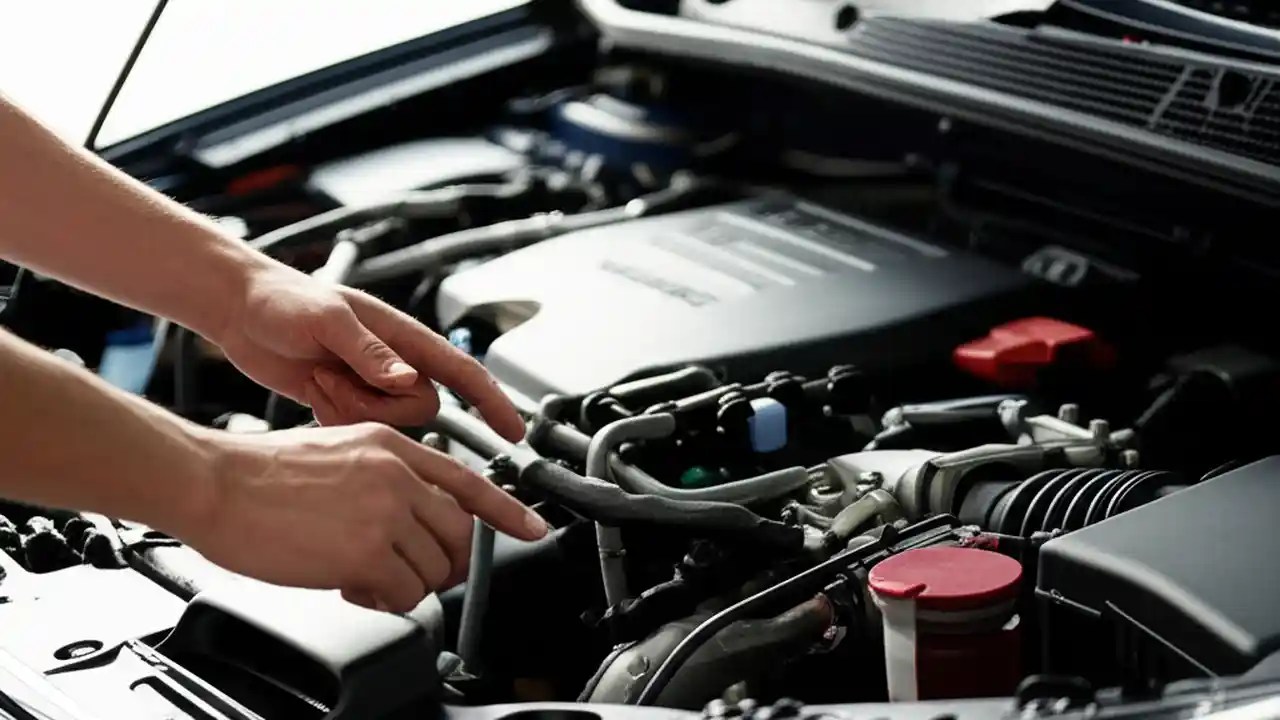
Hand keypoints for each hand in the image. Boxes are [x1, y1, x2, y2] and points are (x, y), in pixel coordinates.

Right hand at [180, 422, 548, 611]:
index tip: (533, 528)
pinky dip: (384, 600)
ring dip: (404, 584)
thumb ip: (383, 474)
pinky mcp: (365, 551)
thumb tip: (411, 514)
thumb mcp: (338, 450)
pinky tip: (354, 587)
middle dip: (442, 564)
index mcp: (393, 446)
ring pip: (432, 569)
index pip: (469, 481)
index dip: (506, 510)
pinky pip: (403, 593)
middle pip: (459, 535)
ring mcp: (385, 513)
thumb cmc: (260, 473)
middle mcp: (398, 475)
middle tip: (409, 573)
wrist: (215, 482)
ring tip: (364, 576)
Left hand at [215, 264, 522, 437]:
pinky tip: (311, 391)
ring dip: (350, 410)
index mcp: (402, 337)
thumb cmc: (282, 299)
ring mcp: (370, 383)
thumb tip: (409, 381)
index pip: (462, 372)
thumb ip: (370, 353)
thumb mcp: (328, 320)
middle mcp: (393, 362)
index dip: (493, 402)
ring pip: (389, 424)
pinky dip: (333, 418)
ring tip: (318, 379)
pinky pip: (359, 430)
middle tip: (335, 381)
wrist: (237, 308)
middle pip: (421, 409)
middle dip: (379, 408)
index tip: (514, 433)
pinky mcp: (345, 401)